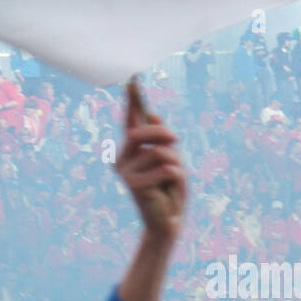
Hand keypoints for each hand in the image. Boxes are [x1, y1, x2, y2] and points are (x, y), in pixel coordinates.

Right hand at [117, 79, 185, 240]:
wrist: (167, 222)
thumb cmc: (170, 191)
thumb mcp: (171, 161)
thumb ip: (162, 141)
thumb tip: (154, 114)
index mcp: (132, 150)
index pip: (131, 120)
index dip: (131, 100)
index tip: (131, 78)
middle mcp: (123, 158)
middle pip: (143, 131)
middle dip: (164, 135)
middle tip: (177, 142)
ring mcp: (124, 171)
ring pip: (160, 152)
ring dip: (175, 165)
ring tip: (170, 182)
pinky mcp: (132, 185)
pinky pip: (166, 169)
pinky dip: (175, 178)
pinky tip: (168, 190)